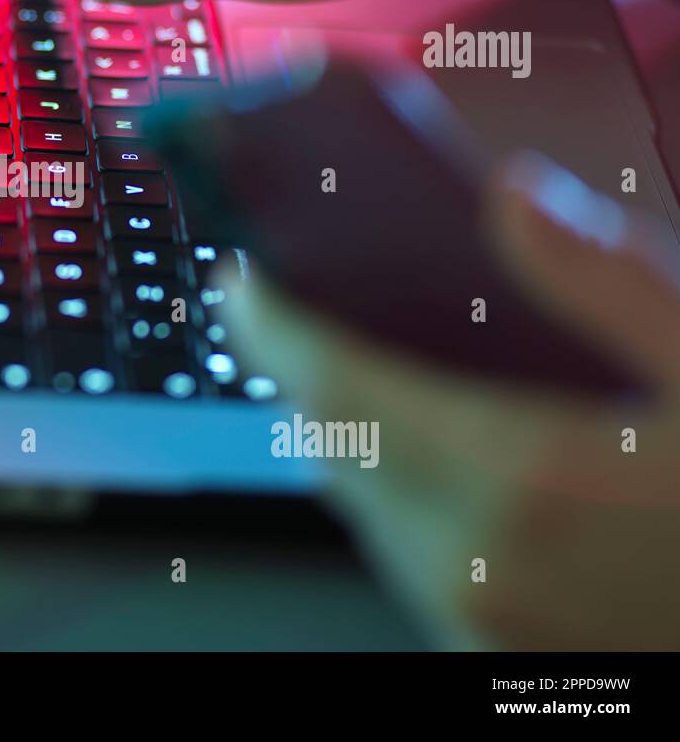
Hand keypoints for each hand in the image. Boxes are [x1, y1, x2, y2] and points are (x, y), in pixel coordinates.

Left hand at [216, 152, 679, 649]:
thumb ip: (612, 281)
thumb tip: (520, 202)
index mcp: (526, 483)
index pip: (333, 387)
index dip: (271, 324)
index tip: (240, 279)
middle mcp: (481, 567)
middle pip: (330, 449)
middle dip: (300, 371)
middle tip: (296, 309)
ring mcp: (484, 624)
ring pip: (359, 509)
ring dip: (344, 434)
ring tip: (360, 366)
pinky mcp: (499, 651)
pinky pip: (404, 556)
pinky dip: (392, 495)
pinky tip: (438, 455)